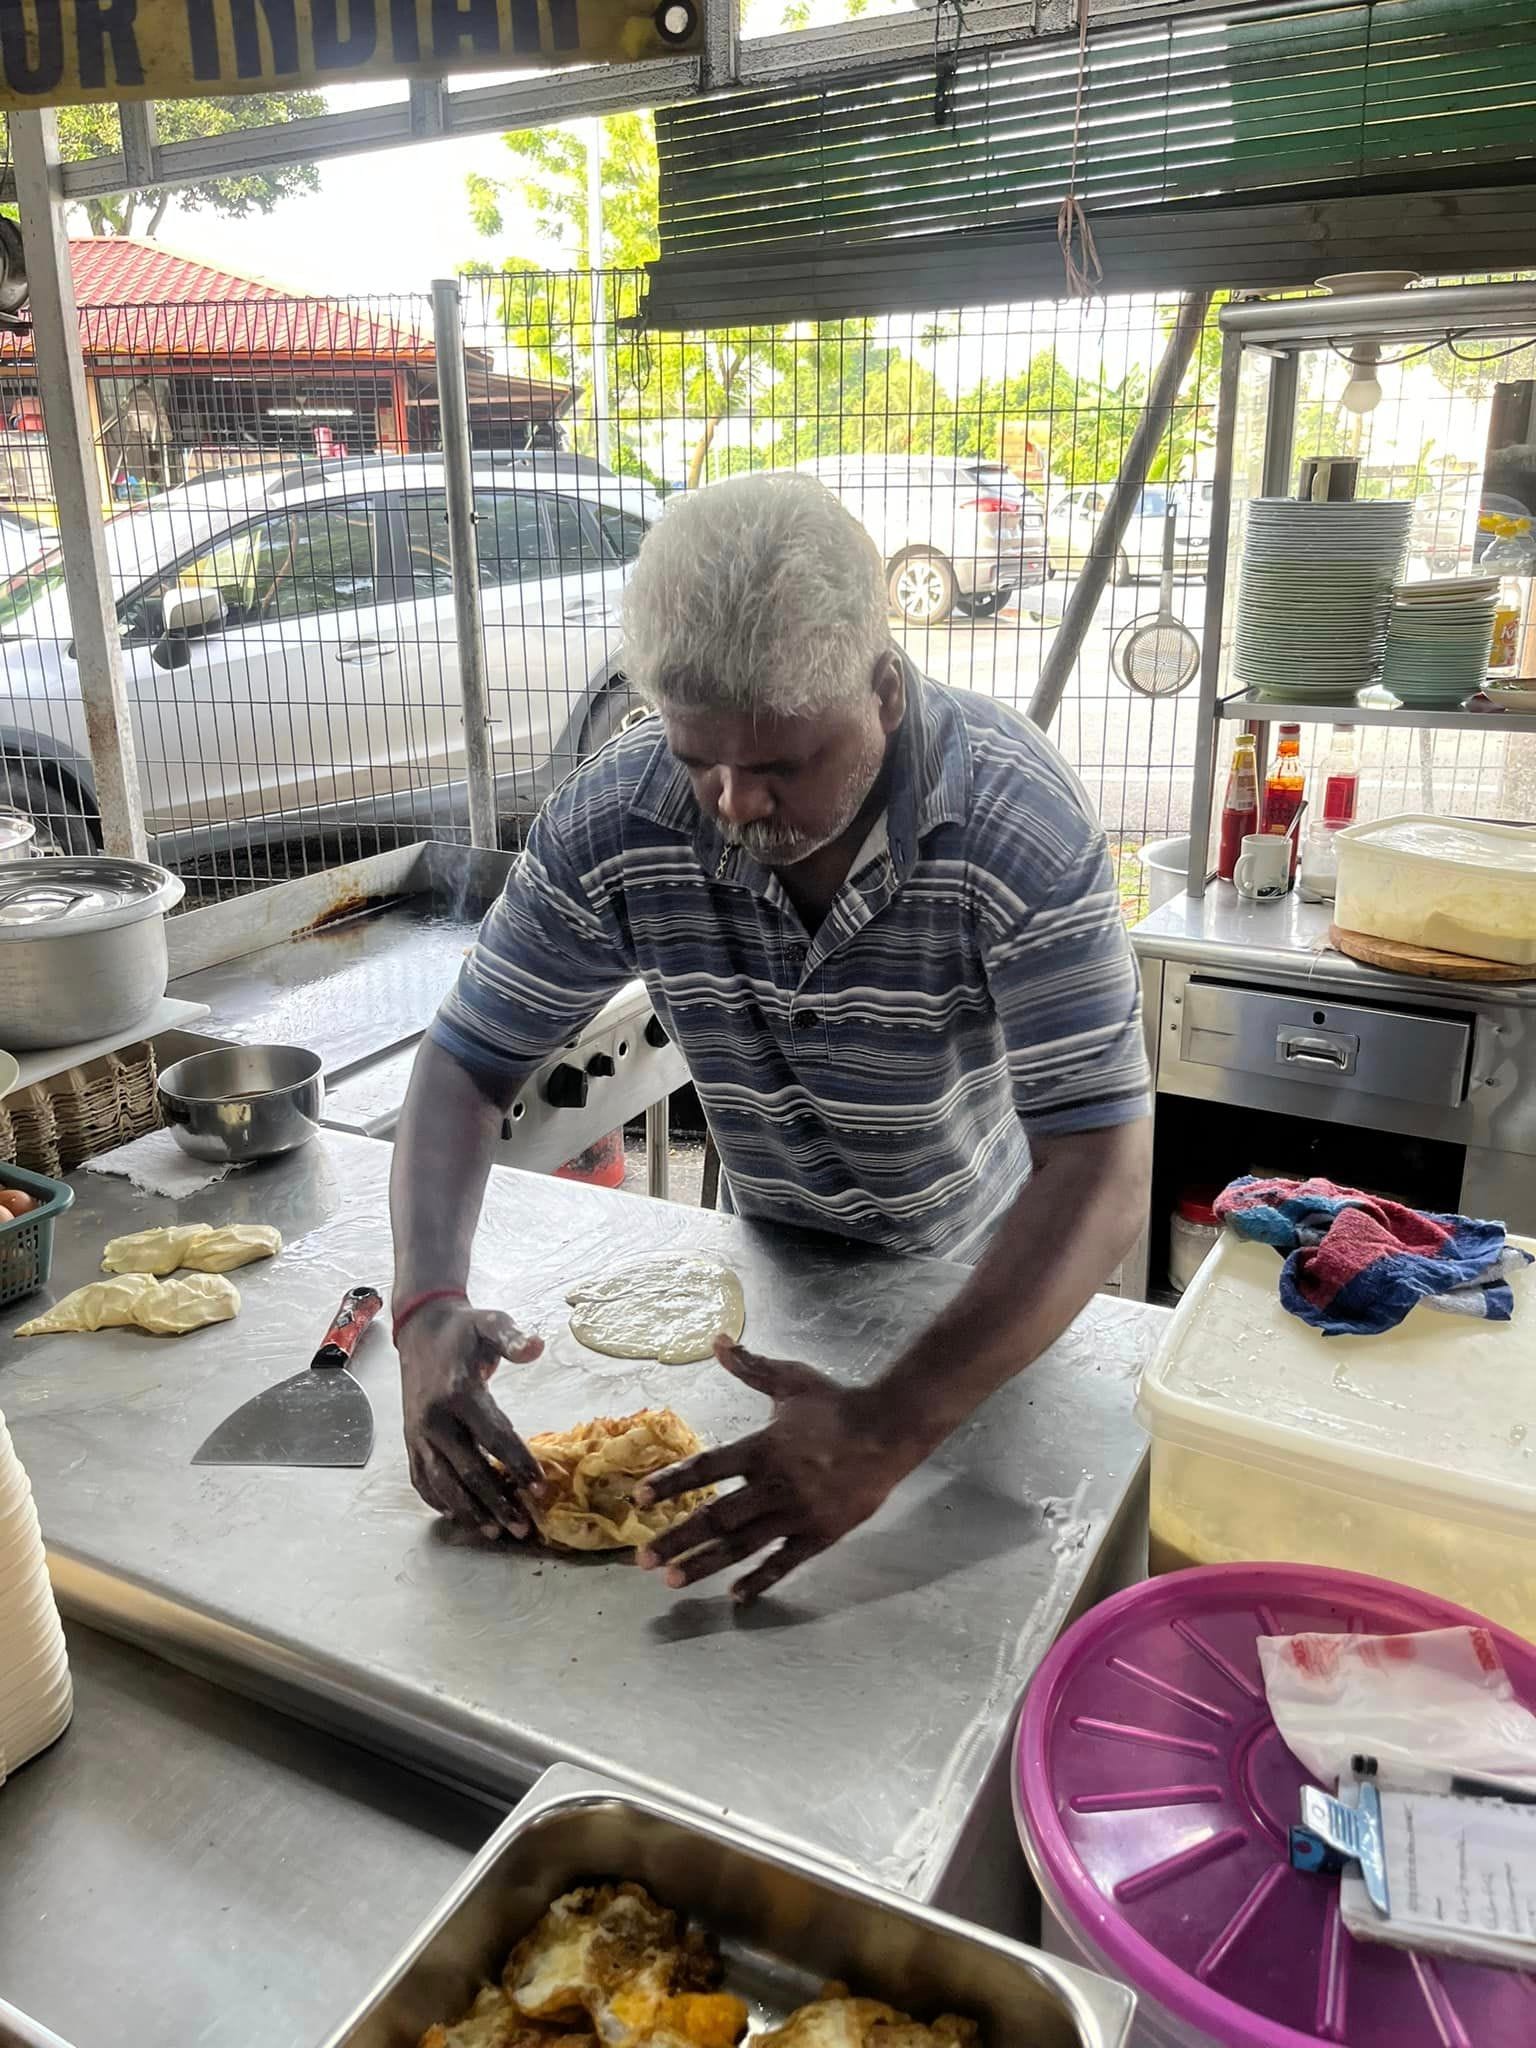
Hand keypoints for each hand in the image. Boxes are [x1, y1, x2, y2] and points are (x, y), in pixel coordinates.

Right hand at [398, 1299, 546, 1538]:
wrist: (420, 1328)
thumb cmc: (463, 1330)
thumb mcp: (490, 1322)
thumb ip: (512, 1337)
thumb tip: (536, 1347)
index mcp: (457, 1393)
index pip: (494, 1437)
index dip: (519, 1463)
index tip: (541, 1487)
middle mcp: (434, 1419)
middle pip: (469, 1471)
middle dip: (498, 1502)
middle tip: (523, 1526)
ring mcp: (418, 1434)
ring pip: (443, 1483)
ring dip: (469, 1511)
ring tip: (495, 1532)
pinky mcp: (409, 1441)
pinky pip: (421, 1479)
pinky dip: (437, 1501)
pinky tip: (457, 1516)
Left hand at [634, 1339, 919, 1603]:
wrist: (891, 1430)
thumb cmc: (837, 1404)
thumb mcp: (791, 1380)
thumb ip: (750, 1367)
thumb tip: (716, 1340)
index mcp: (764, 1447)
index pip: (707, 1467)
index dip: (672, 1483)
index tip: (639, 1500)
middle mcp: (776, 1485)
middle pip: (717, 1517)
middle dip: (677, 1538)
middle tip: (642, 1558)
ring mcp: (798, 1514)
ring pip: (743, 1545)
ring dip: (704, 1564)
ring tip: (671, 1579)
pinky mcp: (820, 1535)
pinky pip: (785, 1563)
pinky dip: (760, 1581)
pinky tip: (735, 1596)